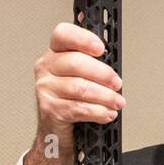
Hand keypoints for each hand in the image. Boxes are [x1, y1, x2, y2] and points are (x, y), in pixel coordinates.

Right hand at [25, 21, 124, 164]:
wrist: (57, 130)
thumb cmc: (72, 99)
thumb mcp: (82, 76)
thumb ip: (93, 62)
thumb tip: (113, 57)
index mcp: (55, 52)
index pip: (63, 34)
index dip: (83, 39)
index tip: (101, 49)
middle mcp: (46, 67)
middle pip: (76, 63)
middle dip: (103, 74)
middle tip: (117, 84)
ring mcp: (45, 88)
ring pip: (80, 87)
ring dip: (104, 96)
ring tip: (117, 102)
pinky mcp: (49, 108)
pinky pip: (78, 108)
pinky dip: (97, 112)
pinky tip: (107, 113)